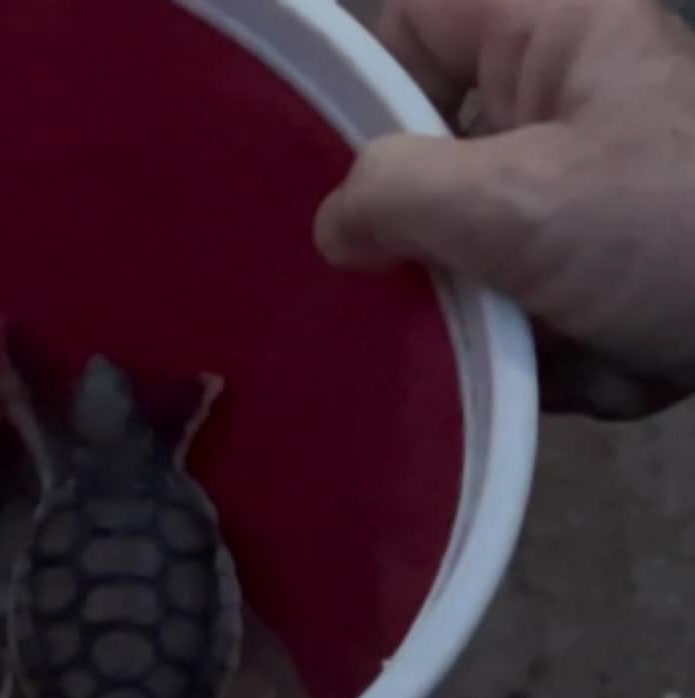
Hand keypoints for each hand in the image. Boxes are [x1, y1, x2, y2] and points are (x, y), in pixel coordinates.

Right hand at [314, 0, 694, 418]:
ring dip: (480, 302)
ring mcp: (597, 183)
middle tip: (404, 282)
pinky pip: (529, 293)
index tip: (337, 181)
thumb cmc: (674, 230)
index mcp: (556, 32)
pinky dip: (535, 340)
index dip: (362, 89)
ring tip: (505, 337)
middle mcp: (572, 94)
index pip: (412, 22)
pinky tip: (563, 363)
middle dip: (422, 232)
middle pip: (432, 145)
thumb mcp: (515, 205)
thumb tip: (337, 227)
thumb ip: (391, 195)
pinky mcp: (617, 262)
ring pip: (474, 236)